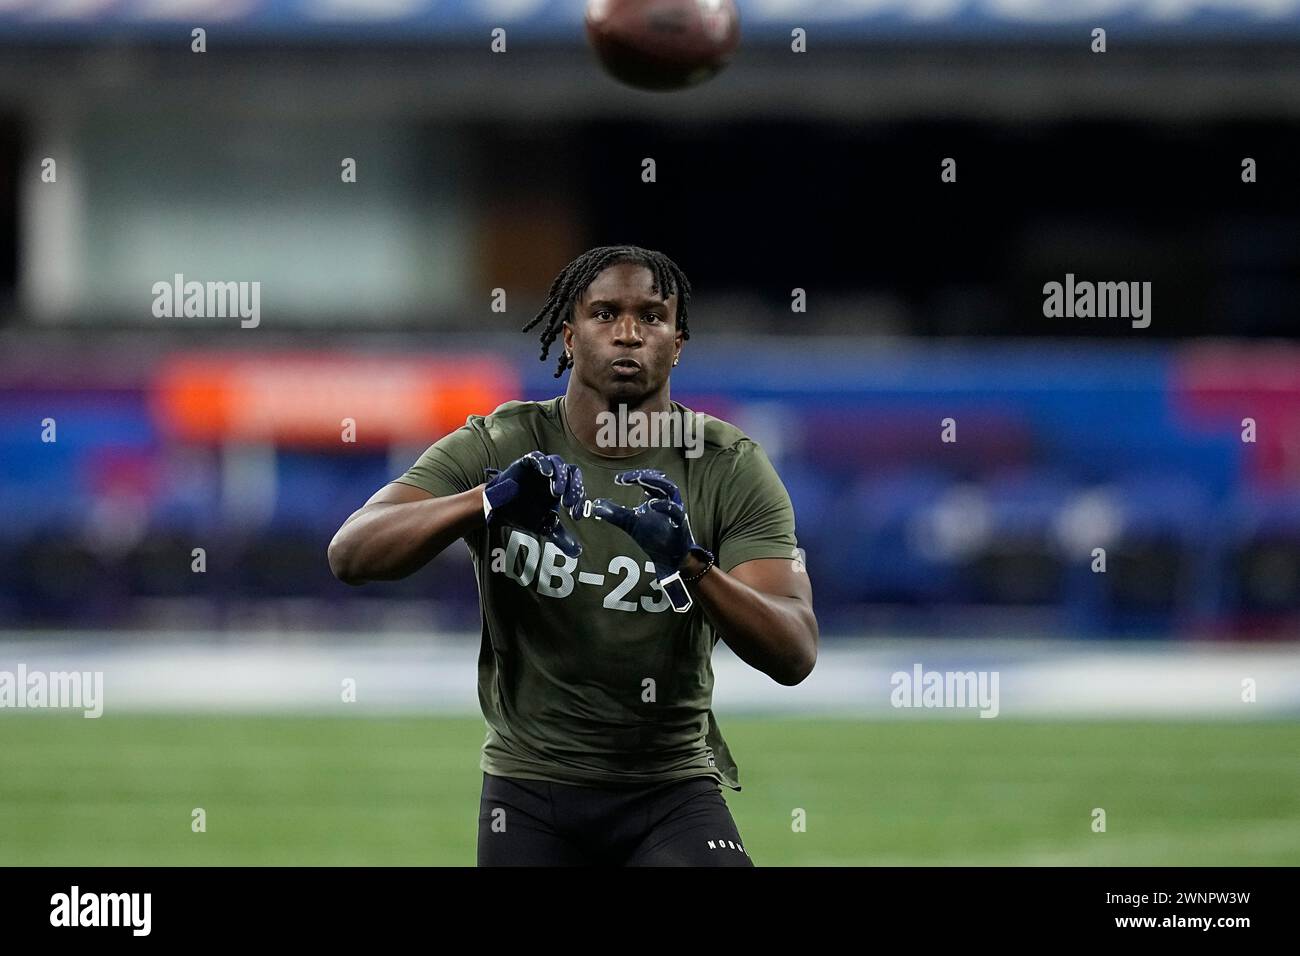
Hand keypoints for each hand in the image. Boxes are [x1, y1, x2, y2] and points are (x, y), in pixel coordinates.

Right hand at [483, 451, 584, 557]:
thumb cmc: (524, 513)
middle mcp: (554, 477)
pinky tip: (546, 474)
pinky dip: (544, 464)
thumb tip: (577, 552)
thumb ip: (561, 536)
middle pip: (572, 472)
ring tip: (557, 492)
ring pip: (557, 463)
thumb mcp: (545, 525)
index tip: (575, 515)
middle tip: (568, 504)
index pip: (577, 488)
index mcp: (562, 488)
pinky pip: (537, 458)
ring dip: (560, 476)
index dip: (580, 500)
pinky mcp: (526, 463)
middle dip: (573, 487)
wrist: (499, 509)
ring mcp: (540, 469)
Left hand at [589, 469, 711, 611]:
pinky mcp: (680, 524)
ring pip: (670, 490)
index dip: (634, 476)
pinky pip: (675, 511)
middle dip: (643, 475)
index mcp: (657, 498)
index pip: (647, 480)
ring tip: (639, 480)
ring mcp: (676, 511)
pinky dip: (665, 506)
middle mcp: (669, 500)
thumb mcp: (630, 523)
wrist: (669, 558)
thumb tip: (595, 505)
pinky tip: (651, 504)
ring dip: (655, 483)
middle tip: (627, 478)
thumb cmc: (654, 537)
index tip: (618, 480)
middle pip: (659, 480)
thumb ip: (615, 513)